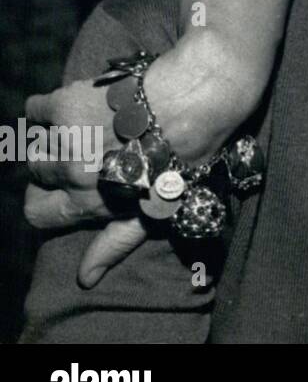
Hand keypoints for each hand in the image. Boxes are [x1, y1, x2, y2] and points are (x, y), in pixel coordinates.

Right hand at [23, 29, 265, 285]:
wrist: (197, 101)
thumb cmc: (186, 158)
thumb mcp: (156, 210)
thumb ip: (114, 242)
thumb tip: (85, 280)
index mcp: (90, 203)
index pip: (35, 214)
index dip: (47, 199)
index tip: (65, 187)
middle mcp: (71, 175)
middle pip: (35, 174)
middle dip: (55, 165)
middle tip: (88, 151)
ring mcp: (66, 140)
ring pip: (35, 143)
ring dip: (55, 137)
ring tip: (90, 129)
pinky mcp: (66, 105)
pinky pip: (35, 109)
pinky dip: (49, 107)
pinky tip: (79, 106)